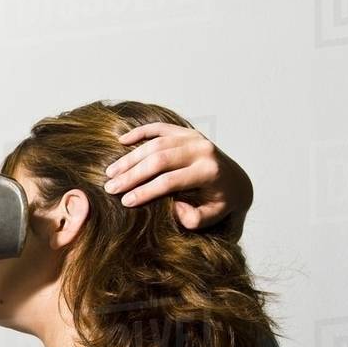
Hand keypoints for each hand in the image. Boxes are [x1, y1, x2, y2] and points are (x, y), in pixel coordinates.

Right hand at [104, 123, 252, 230]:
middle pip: (158, 160)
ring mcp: (194, 138)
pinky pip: (159, 128)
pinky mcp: (186, 132)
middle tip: (110, 187)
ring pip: (154, 144)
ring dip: (130, 158)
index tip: (125, 202)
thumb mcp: (212, 217)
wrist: (237, 180)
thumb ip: (194, 218)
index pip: (169, 181)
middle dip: (131, 175)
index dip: (145, 191)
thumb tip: (173, 207)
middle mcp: (202, 150)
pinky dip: (139, 132)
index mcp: (208, 171)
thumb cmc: (220, 203)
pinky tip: (121, 141)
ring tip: (111, 172)